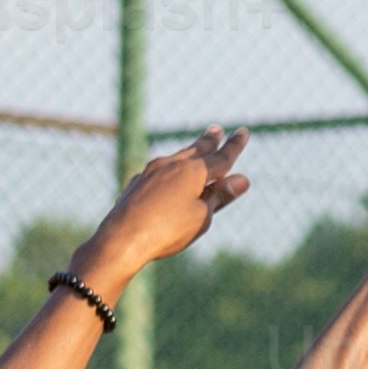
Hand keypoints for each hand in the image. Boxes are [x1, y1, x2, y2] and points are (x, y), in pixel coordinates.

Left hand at [96, 125, 252, 274]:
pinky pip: (157, 171)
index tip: (243, 131)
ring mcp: (150, 172)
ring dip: (188, 152)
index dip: (234, 146)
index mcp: (193, 172)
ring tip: (194, 148)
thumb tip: (243, 179)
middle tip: (216, 129)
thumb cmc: (168, 230)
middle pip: (196, 150)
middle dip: (208, 140)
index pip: (221, 157)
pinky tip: (164, 174)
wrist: (123, 238)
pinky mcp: (136, 183)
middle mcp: (171, 165)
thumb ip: (219, 196)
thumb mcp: (202, 215)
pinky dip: (168, 170)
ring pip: (175, 158)